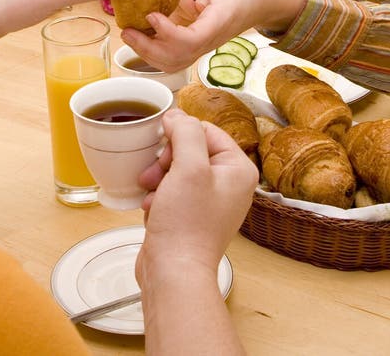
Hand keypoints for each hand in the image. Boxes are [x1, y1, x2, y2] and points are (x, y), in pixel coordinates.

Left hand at [120, 0, 302, 70]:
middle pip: (177, 58)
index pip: (191, 39)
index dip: (168, 33)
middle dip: (149, 49)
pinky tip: (143, 33)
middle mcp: (211, 38)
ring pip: (175, 62)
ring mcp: (205, 43)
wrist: (271, 1)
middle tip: (127, 30)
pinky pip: (177, 54)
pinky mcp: (200, 41)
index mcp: (219, 21)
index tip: (152, 15)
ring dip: (150, 53)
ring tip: (130, 34)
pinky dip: (157, 49)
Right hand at [136, 109, 257, 284]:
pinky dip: (159, 196)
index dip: (180, 135)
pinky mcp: (193, 216)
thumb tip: (177, 116)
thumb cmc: (186, 225)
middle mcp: (229, 184)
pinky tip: (151, 208)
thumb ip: (186, 133)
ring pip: (178, 170)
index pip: (207, 130)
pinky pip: (173, 191)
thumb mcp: (188, 167)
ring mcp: (211, 202)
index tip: (162, 145)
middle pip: (191, 149)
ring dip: (159, 177)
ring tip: (150, 193)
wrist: (174, 274)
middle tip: (154, 173)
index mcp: (238, 169)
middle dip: (166, 160)